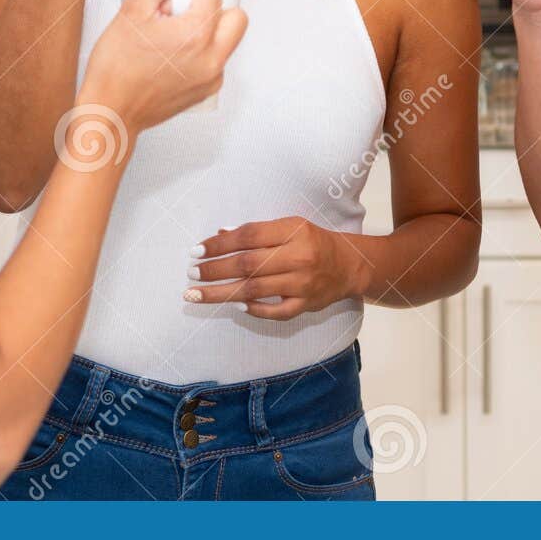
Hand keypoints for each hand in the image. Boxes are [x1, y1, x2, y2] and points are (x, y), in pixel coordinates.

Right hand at [78, 0, 246, 134]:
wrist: (111, 111)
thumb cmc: (116, 70)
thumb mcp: (130, 12)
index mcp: (196, 36)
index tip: (167, 5)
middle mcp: (211, 59)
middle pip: (236, 17)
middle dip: (212, 9)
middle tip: (182, 14)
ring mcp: (211, 79)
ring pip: (228, 40)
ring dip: (208, 31)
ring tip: (173, 37)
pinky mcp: (206, 92)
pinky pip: (216, 62)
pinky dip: (202, 53)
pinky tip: (172, 57)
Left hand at [183, 218, 365, 319]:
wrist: (349, 264)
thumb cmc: (312, 241)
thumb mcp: (288, 227)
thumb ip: (256, 232)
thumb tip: (220, 235)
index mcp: (293, 231)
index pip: (248, 236)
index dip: (219, 244)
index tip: (196, 251)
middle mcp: (298, 256)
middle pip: (247, 265)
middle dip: (214, 270)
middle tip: (191, 275)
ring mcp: (302, 283)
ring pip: (254, 290)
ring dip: (221, 293)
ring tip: (196, 295)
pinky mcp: (306, 304)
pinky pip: (275, 312)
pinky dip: (254, 310)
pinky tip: (235, 306)